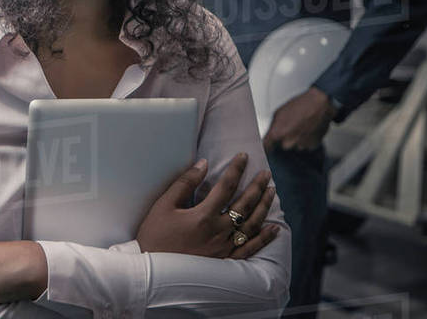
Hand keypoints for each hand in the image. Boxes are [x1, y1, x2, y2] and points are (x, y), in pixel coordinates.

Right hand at [135, 153, 279, 258]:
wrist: (152, 270)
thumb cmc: (154, 235)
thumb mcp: (164, 205)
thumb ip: (185, 183)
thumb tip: (203, 164)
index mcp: (203, 216)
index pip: (226, 187)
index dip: (236, 169)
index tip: (243, 156)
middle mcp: (218, 232)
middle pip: (244, 205)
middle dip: (257, 186)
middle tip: (266, 173)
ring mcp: (224, 249)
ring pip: (251, 225)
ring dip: (263, 207)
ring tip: (271, 192)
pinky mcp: (225, 261)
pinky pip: (250, 249)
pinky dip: (264, 238)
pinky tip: (274, 228)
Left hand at [262, 87, 336, 151]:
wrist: (319, 104)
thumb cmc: (300, 105)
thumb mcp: (279, 112)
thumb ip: (273, 126)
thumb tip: (270, 133)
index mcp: (278, 133)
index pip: (267, 146)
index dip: (267, 146)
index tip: (267, 146)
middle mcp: (289, 142)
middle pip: (282, 146)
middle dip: (284, 139)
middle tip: (290, 128)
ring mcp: (301, 145)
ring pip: (295, 146)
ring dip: (297, 139)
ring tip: (301, 126)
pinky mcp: (312, 146)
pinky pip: (306, 145)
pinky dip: (306, 140)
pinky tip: (308, 129)